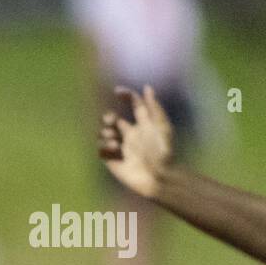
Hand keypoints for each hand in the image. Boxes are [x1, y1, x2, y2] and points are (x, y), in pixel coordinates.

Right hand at [98, 84, 174, 198]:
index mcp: (142, 123)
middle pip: (112, 118)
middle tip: (112, 121)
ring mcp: (120, 147)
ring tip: (115, 141)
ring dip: (106, 133)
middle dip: (108, 117)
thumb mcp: (162, 127)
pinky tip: (115, 150)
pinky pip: (101, 150)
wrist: (160, 177)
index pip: (132, 103)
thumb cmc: (164, 152)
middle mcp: (130, 134)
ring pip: (103, 133)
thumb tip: (146, 87)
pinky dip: (105, 147)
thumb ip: (154, 107)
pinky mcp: (113, 161)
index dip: (125, 95)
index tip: (118, 91)